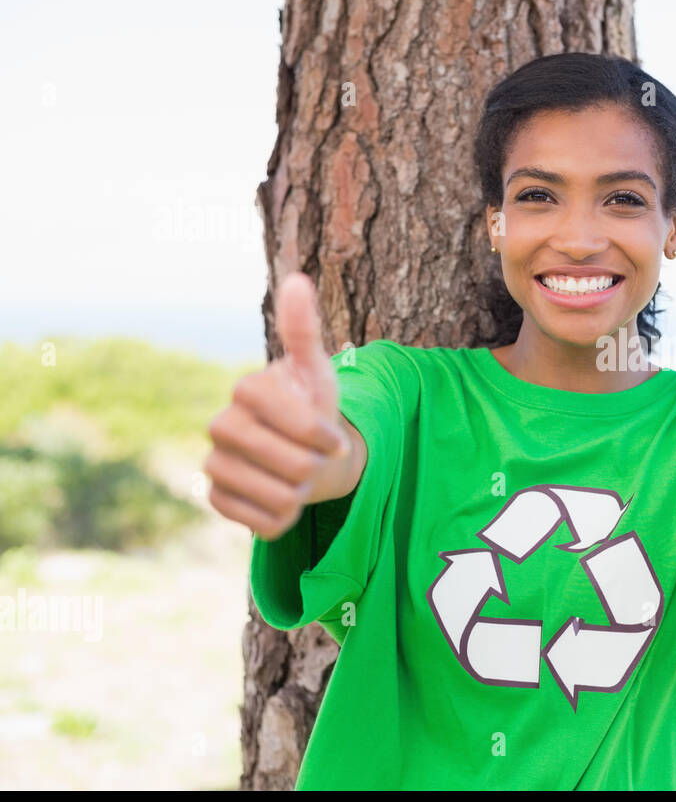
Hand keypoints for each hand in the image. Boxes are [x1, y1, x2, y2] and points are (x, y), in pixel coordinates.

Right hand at [204, 272, 358, 539]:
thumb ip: (305, 330)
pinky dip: (284, 517)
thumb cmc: (314, 407)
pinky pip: (261, 522)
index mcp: (246, 389)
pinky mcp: (215, 498)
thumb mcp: (319, 372)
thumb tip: (297, 279)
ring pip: (277, 495)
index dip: (320, 433)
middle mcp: (220, 424)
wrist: (306, 453)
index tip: (335, 439)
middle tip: (316, 460)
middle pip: (285, 462)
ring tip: (299, 476)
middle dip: (314, 465)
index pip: (290, 419)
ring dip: (302, 492)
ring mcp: (214, 464)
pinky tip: (283, 499)